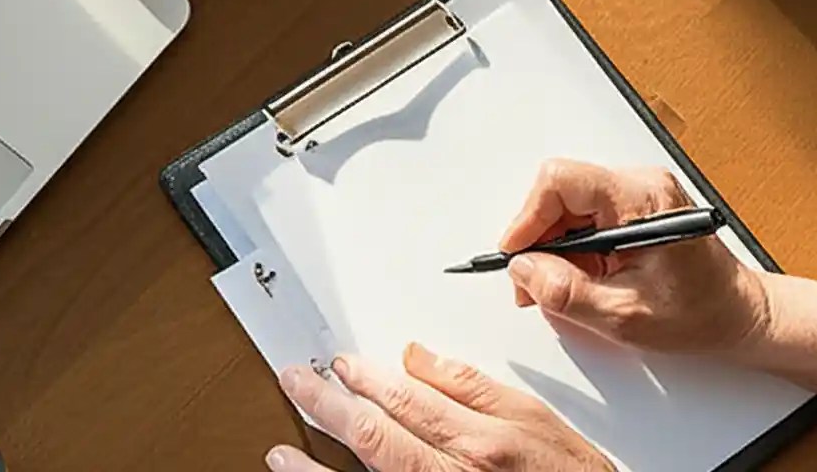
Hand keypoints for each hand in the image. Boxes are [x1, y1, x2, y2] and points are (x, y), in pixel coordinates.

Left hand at [267, 343, 613, 471]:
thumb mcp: (536, 422)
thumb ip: (474, 388)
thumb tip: (420, 357)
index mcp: (482, 444)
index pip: (407, 401)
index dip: (365, 381)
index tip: (339, 366)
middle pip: (376, 439)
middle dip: (328, 408)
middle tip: (295, 383)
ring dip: (316, 470)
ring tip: (280, 455)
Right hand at [501, 159, 768, 352]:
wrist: (738, 315)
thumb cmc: (701, 314)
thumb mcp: (624, 316)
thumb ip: (566, 293)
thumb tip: (524, 271)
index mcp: (643, 201)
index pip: (561, 181)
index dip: (527, 218)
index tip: (516, 254)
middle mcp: (641, 185)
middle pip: (559, 192)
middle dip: (537, 238)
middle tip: (532, 282)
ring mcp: (638, 193)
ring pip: (567, 205)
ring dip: (553, 245)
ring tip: (563, 285)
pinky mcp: (634, 206)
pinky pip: (583, 214)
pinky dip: (571, 246)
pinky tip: (582, 275)